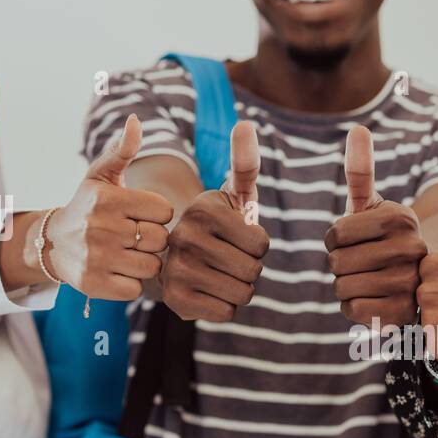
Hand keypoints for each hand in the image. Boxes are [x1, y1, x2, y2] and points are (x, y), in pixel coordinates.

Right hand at [45, 113, 173, 300]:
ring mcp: (97, 258)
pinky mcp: (95, 284)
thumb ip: (123, 150)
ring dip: (144, 261)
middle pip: (160, 240)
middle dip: (152, 239)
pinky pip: (136, 288)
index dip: (157, 215)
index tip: (140, 215)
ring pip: (151, 266)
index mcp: (108, 199)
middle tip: (133, 236)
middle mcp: (101, 227)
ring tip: (126, 253)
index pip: (164, 211)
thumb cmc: (88, 207)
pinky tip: (117, 270)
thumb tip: (136, 120)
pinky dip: (131, 282)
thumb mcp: (101, 176)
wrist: (51, 243)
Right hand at [160, 121, 268, 321]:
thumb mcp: (232, 194)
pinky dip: (225, 305)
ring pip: (242, 294)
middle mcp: (185, 238)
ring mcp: (176, 271)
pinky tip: (209, 290)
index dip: (257, 244)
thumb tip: (246, 124)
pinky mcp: (175, 301)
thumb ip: (245, 163)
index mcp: (202, 210)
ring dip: (239, 287)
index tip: (236, 237)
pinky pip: (227, 312)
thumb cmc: (216, 226)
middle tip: (228, 257)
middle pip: (253, 271)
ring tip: (220, 272)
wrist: (175, 258)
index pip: (261, 244)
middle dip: (251, 267)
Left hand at [324, 125, 426, 327]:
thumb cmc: (381, 240)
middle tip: (359, 262)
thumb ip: (361, 170)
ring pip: (343, 287)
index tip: (352, 240)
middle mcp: (412, 250)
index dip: (334, 239)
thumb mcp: (372, 206)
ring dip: (345, 285)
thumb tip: (358, 128)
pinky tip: (370, 298)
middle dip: (338, 264)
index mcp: (402, 218)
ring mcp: (410, 284)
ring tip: (366, 279)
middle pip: (337, 262)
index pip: (335, 233)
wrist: (413, 283)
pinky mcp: (404, 314)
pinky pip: (353, 310)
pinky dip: (354, 306)